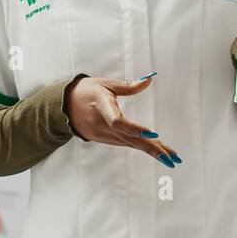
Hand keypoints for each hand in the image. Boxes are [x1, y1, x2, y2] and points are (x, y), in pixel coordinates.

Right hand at [64, 74, 180, 168]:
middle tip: (172, 158)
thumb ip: (128, 85)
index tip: (152, 133)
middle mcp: (104, 126)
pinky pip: (127, 144)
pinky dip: (142, 147)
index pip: (118, 121)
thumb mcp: (105, 83)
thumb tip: (149, 79)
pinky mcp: (105, 139)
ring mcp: (104, 136)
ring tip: (171, 158)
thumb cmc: (86, 91)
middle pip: (131, 139)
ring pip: (132, 144)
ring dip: (152, 151)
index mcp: (103, 107)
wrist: (64, 107)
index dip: (135, 129)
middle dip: (153, 149)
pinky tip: (157, 151)